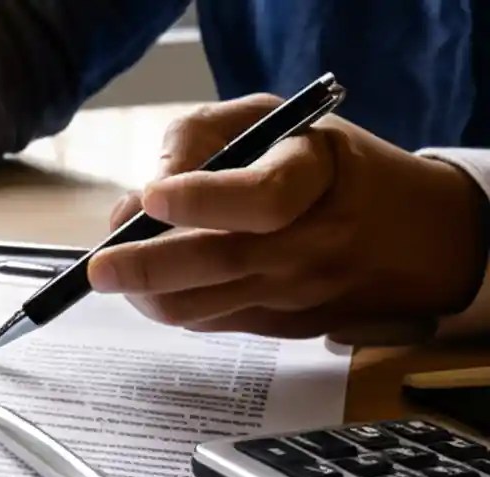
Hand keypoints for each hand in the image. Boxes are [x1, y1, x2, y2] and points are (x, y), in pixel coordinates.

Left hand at [90, 94, 485, 338]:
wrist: (410, 235)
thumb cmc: (325, 165)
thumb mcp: (273, 119)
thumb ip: (200, 135)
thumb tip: (144, 190)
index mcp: (318, 174)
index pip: (262, 196)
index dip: (200, 199)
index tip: (150, 196)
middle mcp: (312, 239)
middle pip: (220, 263)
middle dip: (146, 267)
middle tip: (98, 267)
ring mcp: (298, 292)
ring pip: (204, 307)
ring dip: (147, 293)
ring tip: (115, 272)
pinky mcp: (283, 327)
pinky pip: (210, 323)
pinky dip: (172, 304)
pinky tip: (157, 281)